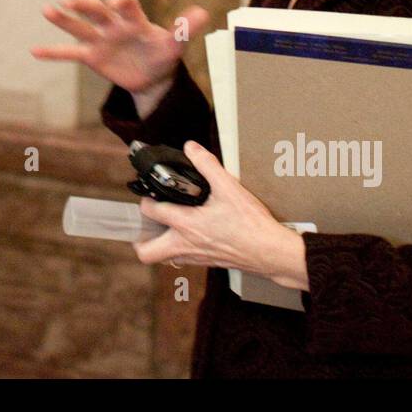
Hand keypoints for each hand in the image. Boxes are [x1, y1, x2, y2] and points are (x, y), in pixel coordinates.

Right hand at [30, 0, 208, 93]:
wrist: (153, 75)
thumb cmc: (163, 54)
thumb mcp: (175, 44)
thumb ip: (184, 29)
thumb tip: (204, 13)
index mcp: (134, 19)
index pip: (125, 4)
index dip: (121, 1)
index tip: (116, 1)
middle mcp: (113, 25)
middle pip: (97, 11)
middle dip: (86, 5)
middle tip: (71, 0)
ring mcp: (100, 40)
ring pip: (79, 27)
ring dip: (64, 19)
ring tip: (47, 10)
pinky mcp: (91, 56)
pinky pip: (70, 54)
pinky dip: (53, 53)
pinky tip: (35, 51)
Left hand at [131, 141, 308, 290]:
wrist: (270, 253)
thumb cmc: (251, 225)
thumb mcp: (229, 188)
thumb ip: (207, 165)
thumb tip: (192, 148)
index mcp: (186, 224)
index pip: (151, 212)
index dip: (146, 200)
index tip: (150, 193)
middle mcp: (185, 245)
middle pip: (147, 252)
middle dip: (141, 238)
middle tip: (148, 221)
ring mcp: (195, 258)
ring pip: (164, 258)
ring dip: (160, 244)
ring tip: (166, 226)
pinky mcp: (207, 263)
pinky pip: (182, 260)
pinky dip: (179, 249)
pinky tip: (191, 234)